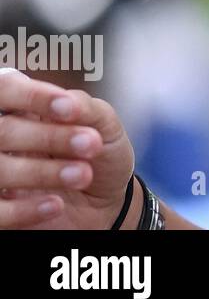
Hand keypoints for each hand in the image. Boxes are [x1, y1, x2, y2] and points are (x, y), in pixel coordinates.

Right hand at [0, 68, 135, 228]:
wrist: (109, 201)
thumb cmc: (101, 155)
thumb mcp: (104, 125)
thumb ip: (84, 107)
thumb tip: (66, 101)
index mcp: (26, 110)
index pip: (7, 89)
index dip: (32, 96)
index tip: (67, 108)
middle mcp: (5, 140)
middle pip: (4, 130)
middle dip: (49, 137)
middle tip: (90, 144)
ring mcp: (0, 174)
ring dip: (43, 172)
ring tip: (83, 174)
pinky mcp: (1, 209)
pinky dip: (25, 209)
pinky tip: (55, 204)